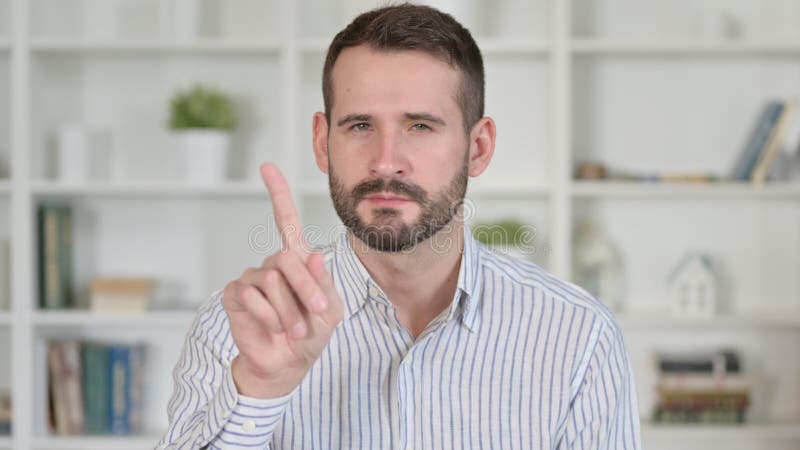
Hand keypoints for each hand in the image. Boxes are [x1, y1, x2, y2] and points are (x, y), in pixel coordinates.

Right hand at [225, 163, 343, 398]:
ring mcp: (251, 278)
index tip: (266, 167)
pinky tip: (274, 329)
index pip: (284, 220)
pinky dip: (269, 316)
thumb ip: (322, 284)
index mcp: (296, 261)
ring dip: (290, 309)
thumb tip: (314, 256)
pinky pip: (253, 296)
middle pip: (287, 259)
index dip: (277, 194)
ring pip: (272, 281)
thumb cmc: (309, 334)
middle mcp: (272, 265)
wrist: (287, 364)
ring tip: (294, 329)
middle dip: (307, 288)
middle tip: (319, 313)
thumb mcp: (328, 311)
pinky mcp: (236, 296)